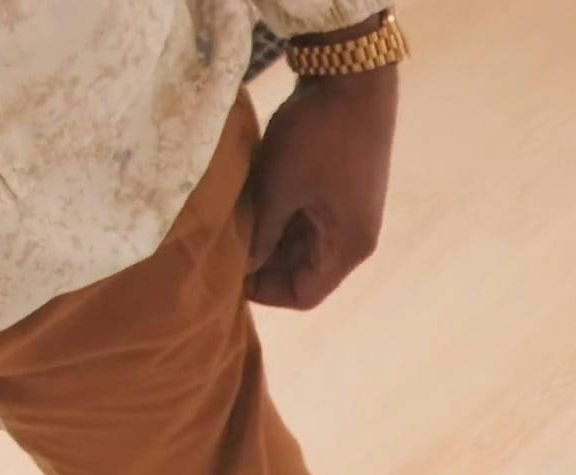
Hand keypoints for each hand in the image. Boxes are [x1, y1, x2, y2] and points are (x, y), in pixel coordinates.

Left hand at [245, 66, 398, 308]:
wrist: (353, 78)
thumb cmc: (318, 137)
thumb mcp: (279, 187)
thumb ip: (261, 234)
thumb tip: (244, 267)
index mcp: (347, 247)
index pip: (304, 295)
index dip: (264, 292)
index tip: (226, 274)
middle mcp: (354, 237)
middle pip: (305, 271)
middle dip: (264, 264)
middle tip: (221, 247)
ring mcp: (350, 212)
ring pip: (304, 244)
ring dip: (270, 238)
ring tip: (233, 223)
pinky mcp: (343, 190)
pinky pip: (309, 218)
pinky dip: (282, 217)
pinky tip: (253, 201)